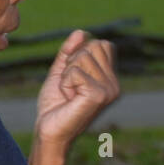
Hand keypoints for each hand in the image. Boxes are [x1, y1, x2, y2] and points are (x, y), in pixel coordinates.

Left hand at [28, 31, 120, 164]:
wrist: (49, 132)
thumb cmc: (55, 106)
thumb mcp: (61, 73)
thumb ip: (70, 52)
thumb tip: (81, 32)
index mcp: (111, 79)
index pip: (102, 44)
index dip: (80, 54)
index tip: (73, 78)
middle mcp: (115, 84)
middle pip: (94, 47)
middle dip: (73, 62)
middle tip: (70, 86)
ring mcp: (109, 90)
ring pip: (82, 57)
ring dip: (67, 74)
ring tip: (69, 94)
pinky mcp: (99, 95)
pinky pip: (75, 71)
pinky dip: (65, 82)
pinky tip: (68, 99)